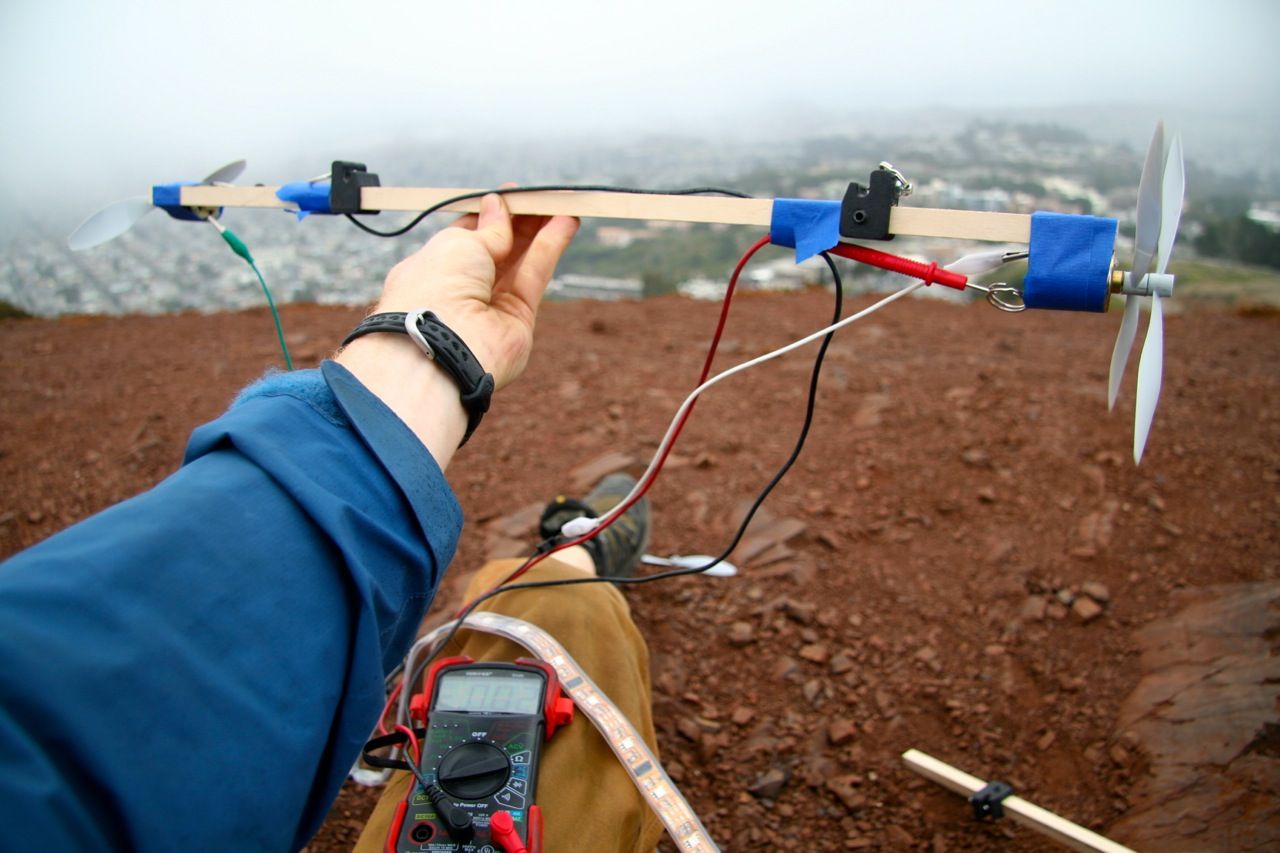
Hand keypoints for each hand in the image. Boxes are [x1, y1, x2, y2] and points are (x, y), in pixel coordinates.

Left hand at [336, 193, 577, 465]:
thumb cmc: (435, 288)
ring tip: (565, 204)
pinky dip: (551, 248)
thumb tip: (498, 206)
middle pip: (499, 246)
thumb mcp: (460, 242)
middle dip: (522, 220)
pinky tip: (566, 223)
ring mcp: (490, 305)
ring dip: (542, 231)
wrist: (442, 346)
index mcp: (434, 266)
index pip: (467, 234)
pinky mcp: (518, 318)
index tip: (512, 194)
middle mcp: (461, 287)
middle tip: (545, 197)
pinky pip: (535, 276)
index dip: (491, 213)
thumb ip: (489, 228)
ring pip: (521, 260)